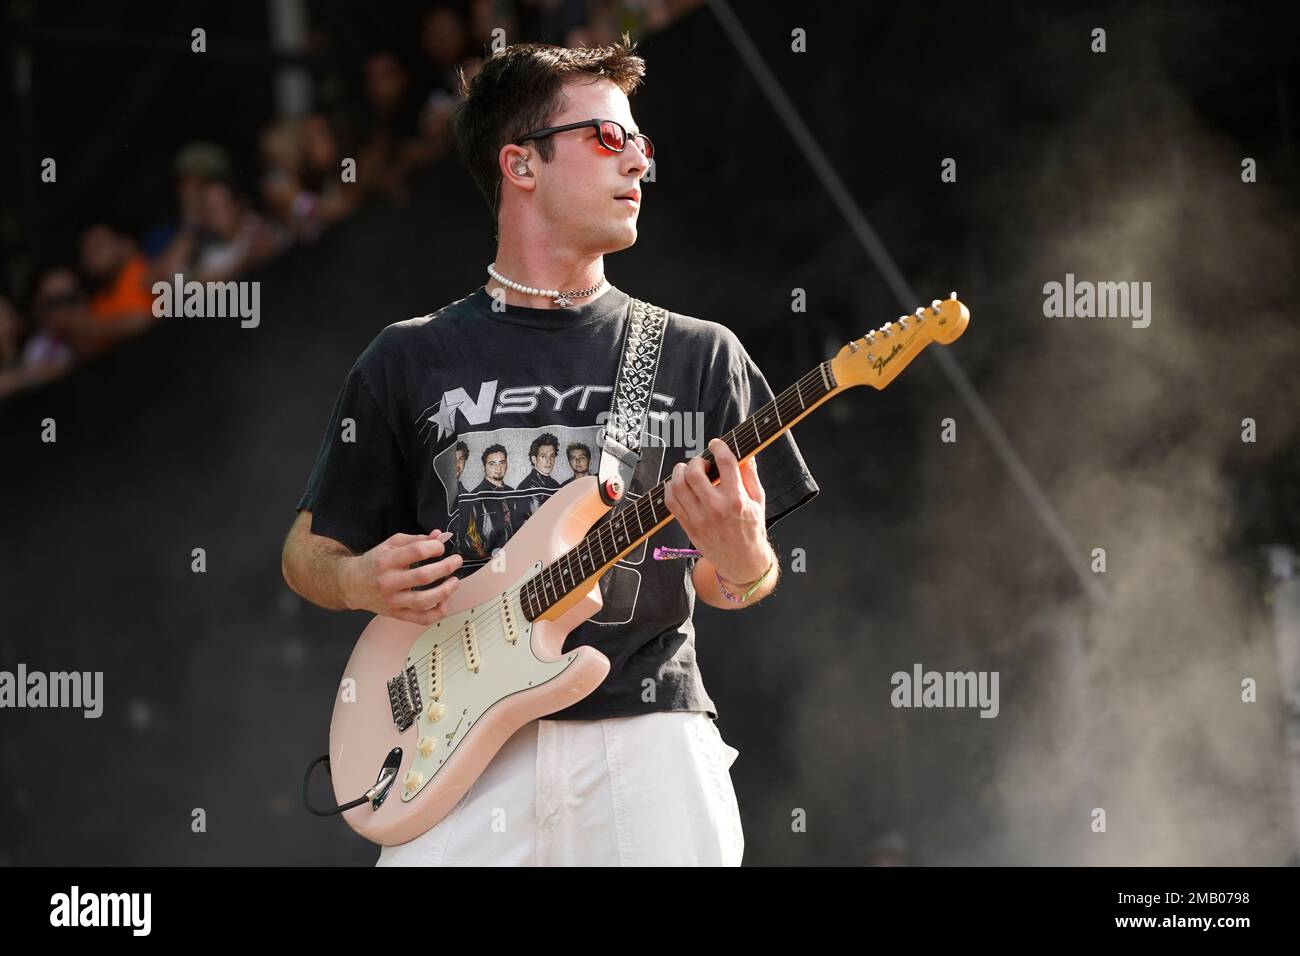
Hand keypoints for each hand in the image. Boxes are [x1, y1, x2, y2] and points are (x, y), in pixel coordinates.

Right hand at [341, 529, 463, 624]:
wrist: (351, 584)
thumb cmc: (374, 563)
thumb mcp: (390, 545)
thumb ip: (416, 540)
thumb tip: (439, 536)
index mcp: (386, 561)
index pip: (415, 552)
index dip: (434, 547)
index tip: (441, 547)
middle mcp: (389, 582)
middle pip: (423, 577)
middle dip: (445, 567)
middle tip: (456, 561)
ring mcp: (393, 601)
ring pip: (424, 601)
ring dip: (445, 591)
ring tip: (454, 582)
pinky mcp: (397, 614)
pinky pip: (422, 619)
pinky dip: (438, 612)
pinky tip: (445, 601)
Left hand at [664, 437, 770, 584]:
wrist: (742, 562)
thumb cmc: (752, 530)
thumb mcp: (758, 501)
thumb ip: (750, 475)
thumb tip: (745, 453)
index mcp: (737, 500)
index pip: (725, 464)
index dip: (718, 447)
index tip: (716, 444)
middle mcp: (716, 509)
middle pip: (695, 473)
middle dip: (696, 461)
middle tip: (702, 462)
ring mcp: (699, 519)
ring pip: (678, 485)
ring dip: (681, 471)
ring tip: (689, 471)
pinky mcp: (688, 527)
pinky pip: (671, 502)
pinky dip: (671, 489)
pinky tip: (679, 485)